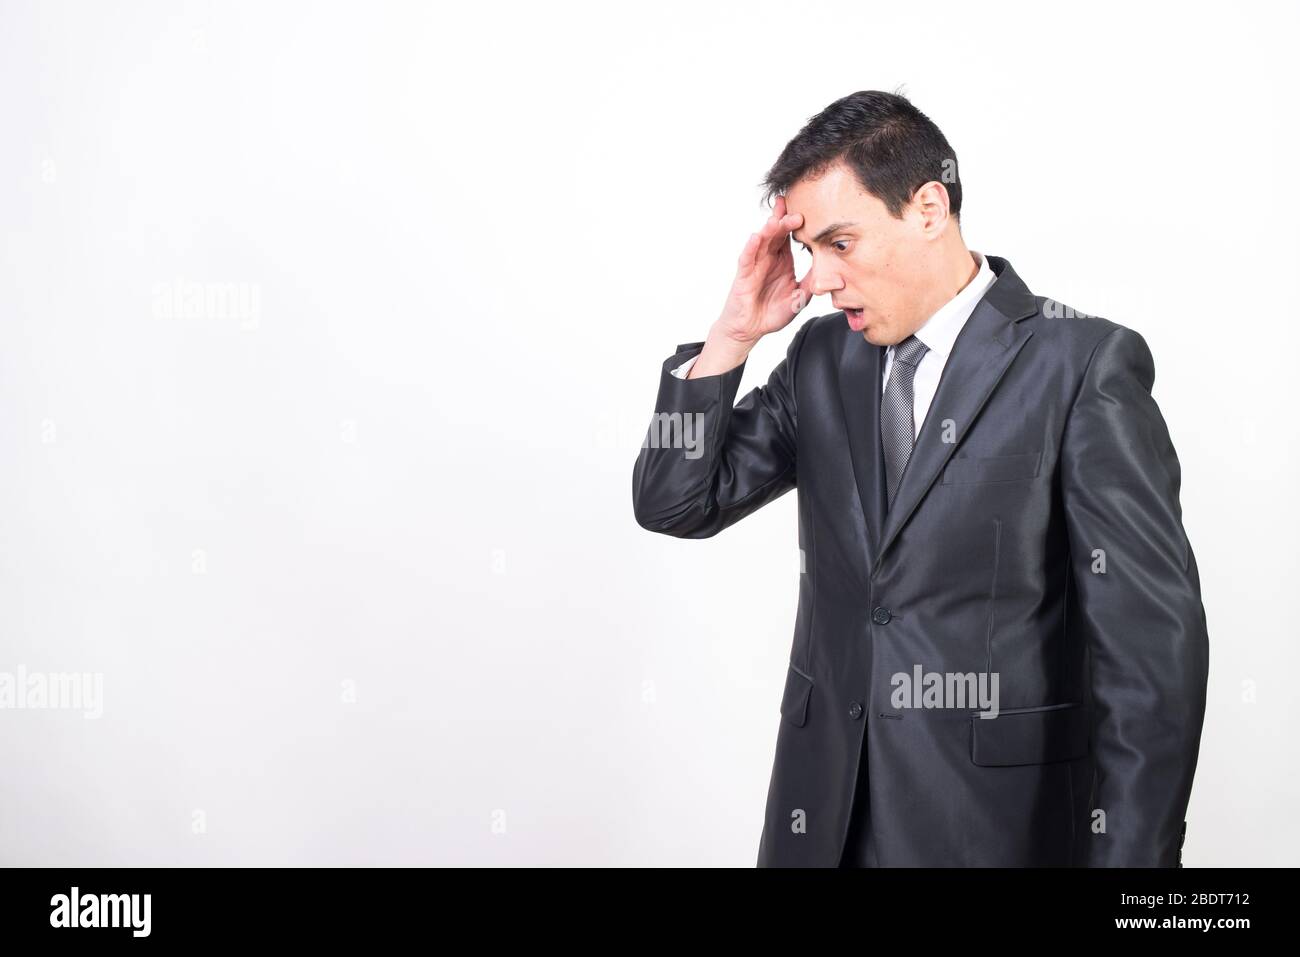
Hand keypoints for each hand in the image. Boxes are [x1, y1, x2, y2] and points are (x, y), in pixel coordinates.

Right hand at [686, 196, 806, 378]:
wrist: (750, 329)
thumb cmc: (771, 313)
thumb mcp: (799, 298)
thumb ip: (814, 285)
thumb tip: (836, 277)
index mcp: (783, 261)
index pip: (790, 237)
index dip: (797, 224)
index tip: (809, 211)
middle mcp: (769, 258)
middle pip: (777, 233)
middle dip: (784, 220)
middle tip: (797, 212)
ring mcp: (756, 264)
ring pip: (762, 241)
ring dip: (769, 230)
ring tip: (777, 219)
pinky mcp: (744, 274)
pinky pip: (747, 258)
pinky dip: (751, 247)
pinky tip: (756, 237)